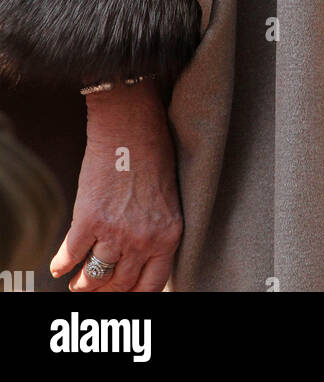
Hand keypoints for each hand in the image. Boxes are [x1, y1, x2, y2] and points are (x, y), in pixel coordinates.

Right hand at [50, 81, 182, 292]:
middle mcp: (143, 239)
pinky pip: (71, 256)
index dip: (134, 294)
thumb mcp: (167, 198)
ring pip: (95, 276)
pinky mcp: (88, 220)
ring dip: (83, 283)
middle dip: (106, 290)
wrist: (131, 124)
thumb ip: (156, 229)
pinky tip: (59, 266)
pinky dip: (61, 264)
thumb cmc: (153, 154)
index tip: (124, 295)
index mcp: (169, 234)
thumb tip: (137, 256)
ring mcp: (115, 232)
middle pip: (120, 283)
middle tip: (95, 288)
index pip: (152, 284)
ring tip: (78, 282)